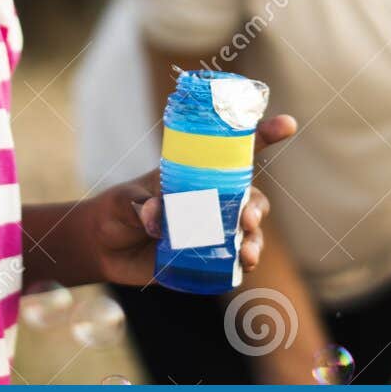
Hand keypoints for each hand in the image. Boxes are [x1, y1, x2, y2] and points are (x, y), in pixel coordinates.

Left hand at [87, 113, 297, 287]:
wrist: (103, 250)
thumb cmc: (114, 212)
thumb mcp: (123, 201)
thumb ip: (139, 206)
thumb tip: (156, 218)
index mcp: (196, 174)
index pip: (235, 151)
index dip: (264, 135)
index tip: (287, 124)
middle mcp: (211, 200)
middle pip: (250, 197)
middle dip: (257, 207)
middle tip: (247, 219)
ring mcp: (212, 230)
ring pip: (248, 232)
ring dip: (255, 240)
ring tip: (246, 252)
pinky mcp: (207, 259)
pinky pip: (234, 261)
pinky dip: (243, 263)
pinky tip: (242, 267)